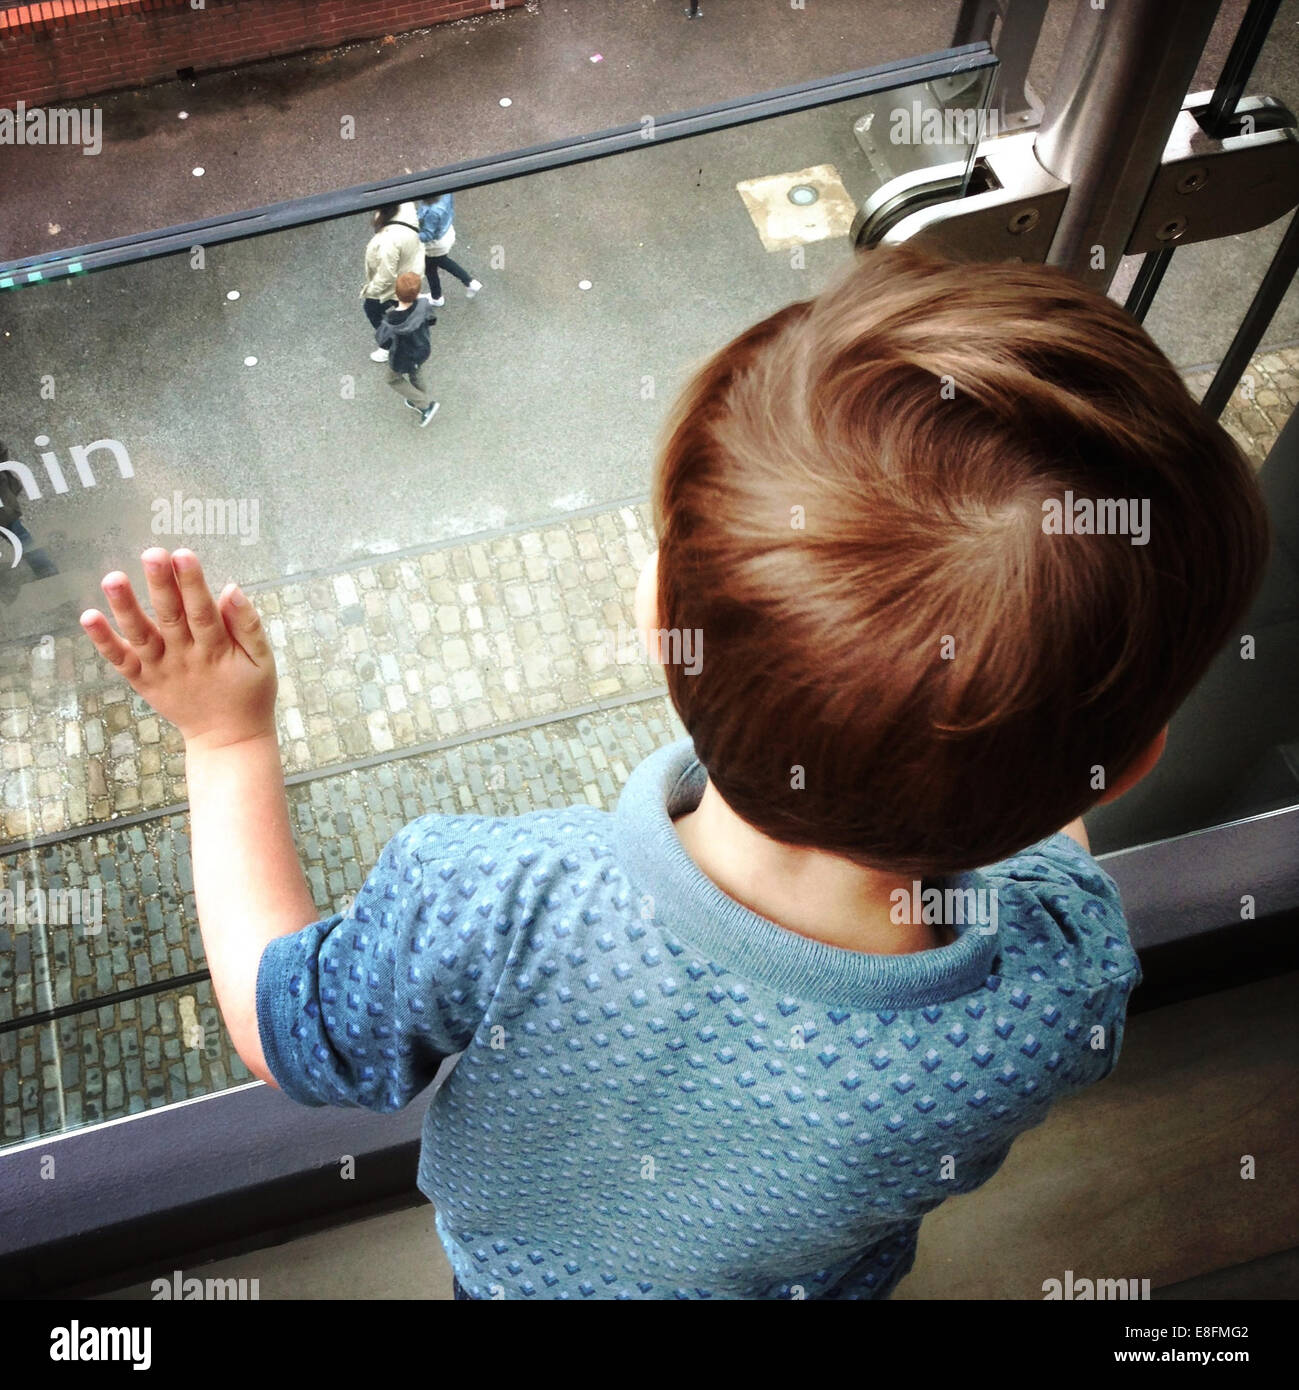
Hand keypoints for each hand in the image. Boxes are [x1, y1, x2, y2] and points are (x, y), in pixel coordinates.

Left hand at [80, 547, 277, 751]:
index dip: (193, 584)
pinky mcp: (144, 680)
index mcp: (217, 650)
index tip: (183, 555)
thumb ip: (248, 625)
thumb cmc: (248, 693)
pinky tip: (89, 617)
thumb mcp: (263, 660)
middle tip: (152, 553)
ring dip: (125, 607)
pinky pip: (121, 661)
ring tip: (113, 578)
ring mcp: (161, 669)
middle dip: (161, 585)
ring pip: (141, 636)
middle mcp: (185, 657)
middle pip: (171, 617)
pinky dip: (103, 641)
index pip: (203, 612)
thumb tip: (232, 588)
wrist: (227, 738)